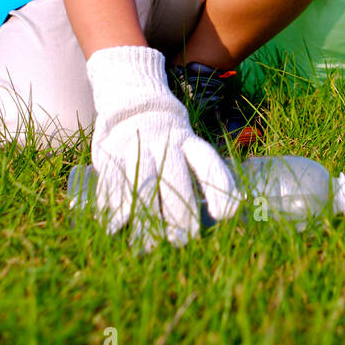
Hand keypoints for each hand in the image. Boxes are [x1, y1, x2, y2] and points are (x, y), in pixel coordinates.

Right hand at [86, 44, 243, 249]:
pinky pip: (112, 182)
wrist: (131, 99)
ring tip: (148, 246)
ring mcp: (136, 146)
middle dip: (180, 213)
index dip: (220, 188)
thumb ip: (202, 175)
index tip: (227, 215)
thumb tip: (232, 215)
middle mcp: (165, 142)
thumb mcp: (188, 145)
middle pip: (175, 178)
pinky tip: (115, 229)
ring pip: (142, 183)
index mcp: (189, 142)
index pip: (208, 164)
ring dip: (145, 217)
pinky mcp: (111, 152)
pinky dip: (113, 208)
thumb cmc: (169, 137)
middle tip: (184, 241)